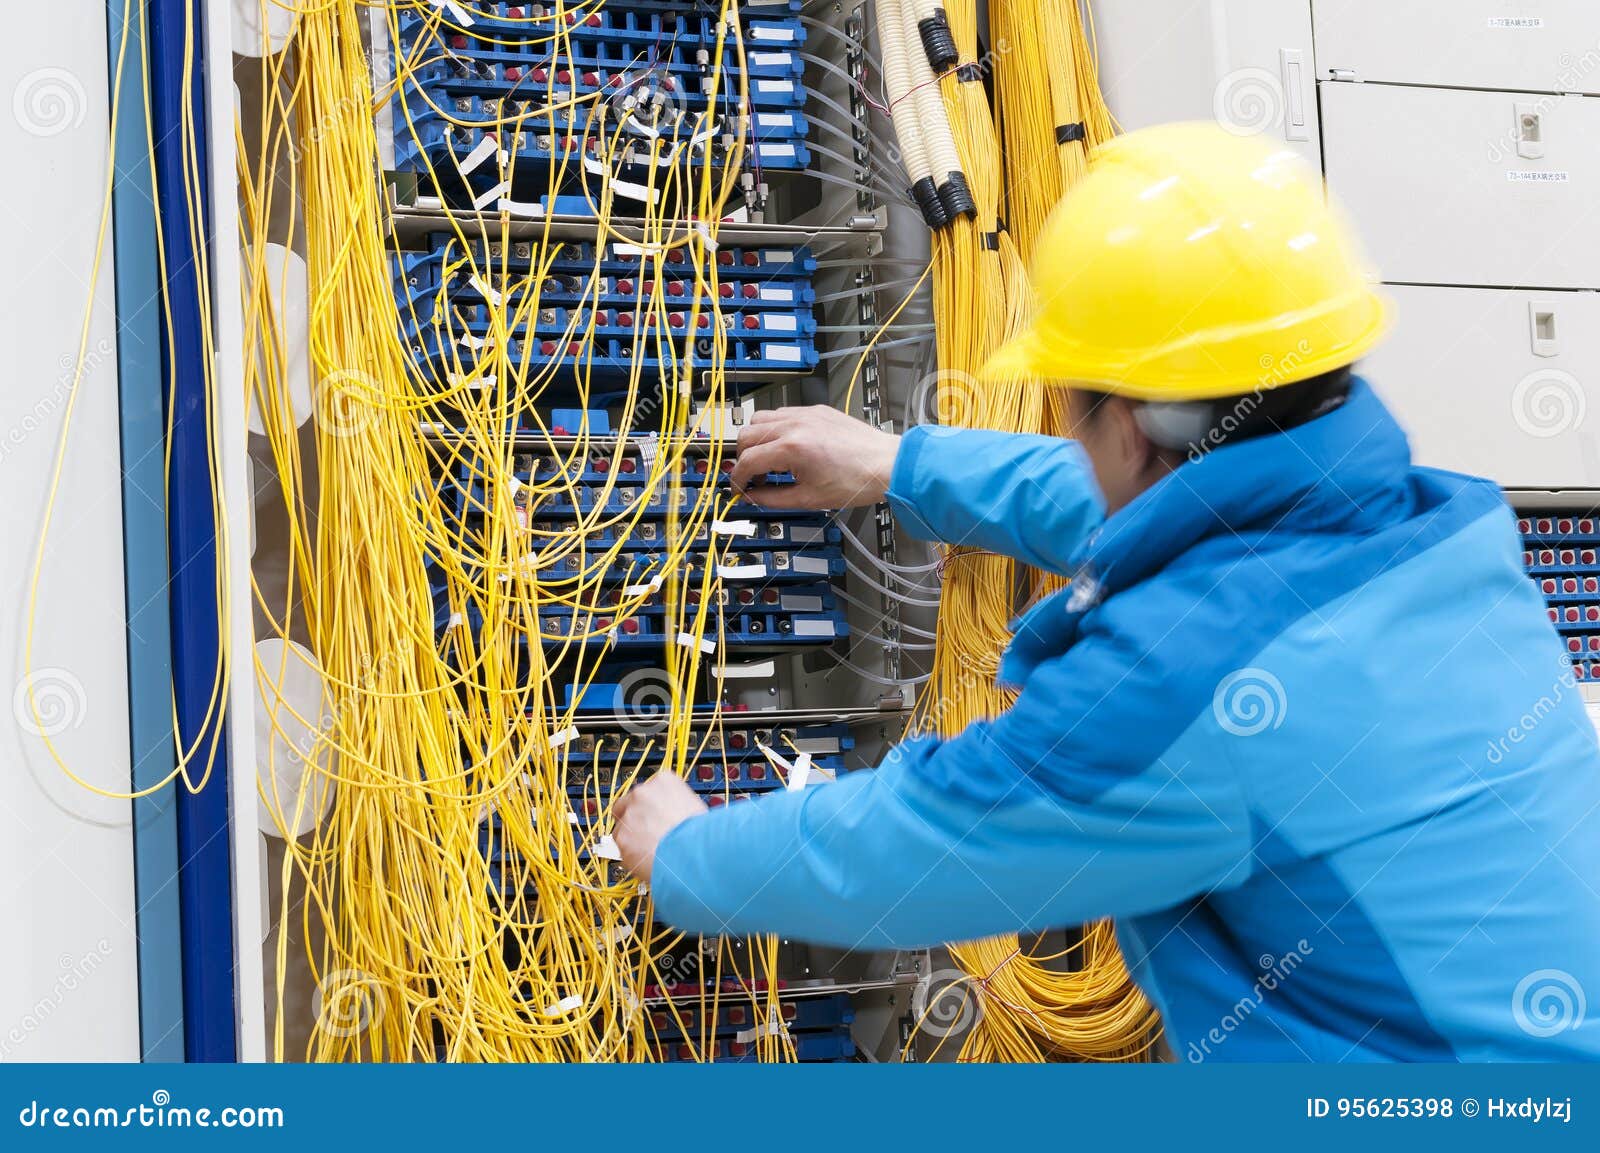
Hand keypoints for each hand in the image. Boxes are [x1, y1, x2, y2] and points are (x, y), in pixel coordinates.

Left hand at [613, 772, 708, 884]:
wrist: (695, 851)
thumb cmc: (702, 832)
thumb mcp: (694, 807)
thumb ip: (675, 808)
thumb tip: (673, 818)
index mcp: (664, 781)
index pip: (649, 789)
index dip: (651, 806)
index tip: (655, 816)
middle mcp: (643, 793)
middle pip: (628, 804)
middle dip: (635, 819)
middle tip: (648, 834)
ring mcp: (629, 815)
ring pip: (622, 827)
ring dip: (632, 839)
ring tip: (651, 852)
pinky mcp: (621, 837)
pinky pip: (621, 848)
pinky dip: (631, 856)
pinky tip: (647, 860)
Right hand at [730, 406, 899, 508]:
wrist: (886, 465)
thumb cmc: (856, 482)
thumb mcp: (809, 498)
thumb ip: (773, 498)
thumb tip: (752, 497)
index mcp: (791, 448)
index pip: (747, 461)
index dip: (738, 479)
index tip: (739, 489)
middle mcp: (794, 425)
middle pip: (747, 435)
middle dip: (744, 458)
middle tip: (754, 477)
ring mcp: (805, 414)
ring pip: (761, 418)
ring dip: (757, 440)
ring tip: (769, 461)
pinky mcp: (816, 410)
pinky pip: (783, 413)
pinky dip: (775, 429)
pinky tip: (787, 448)